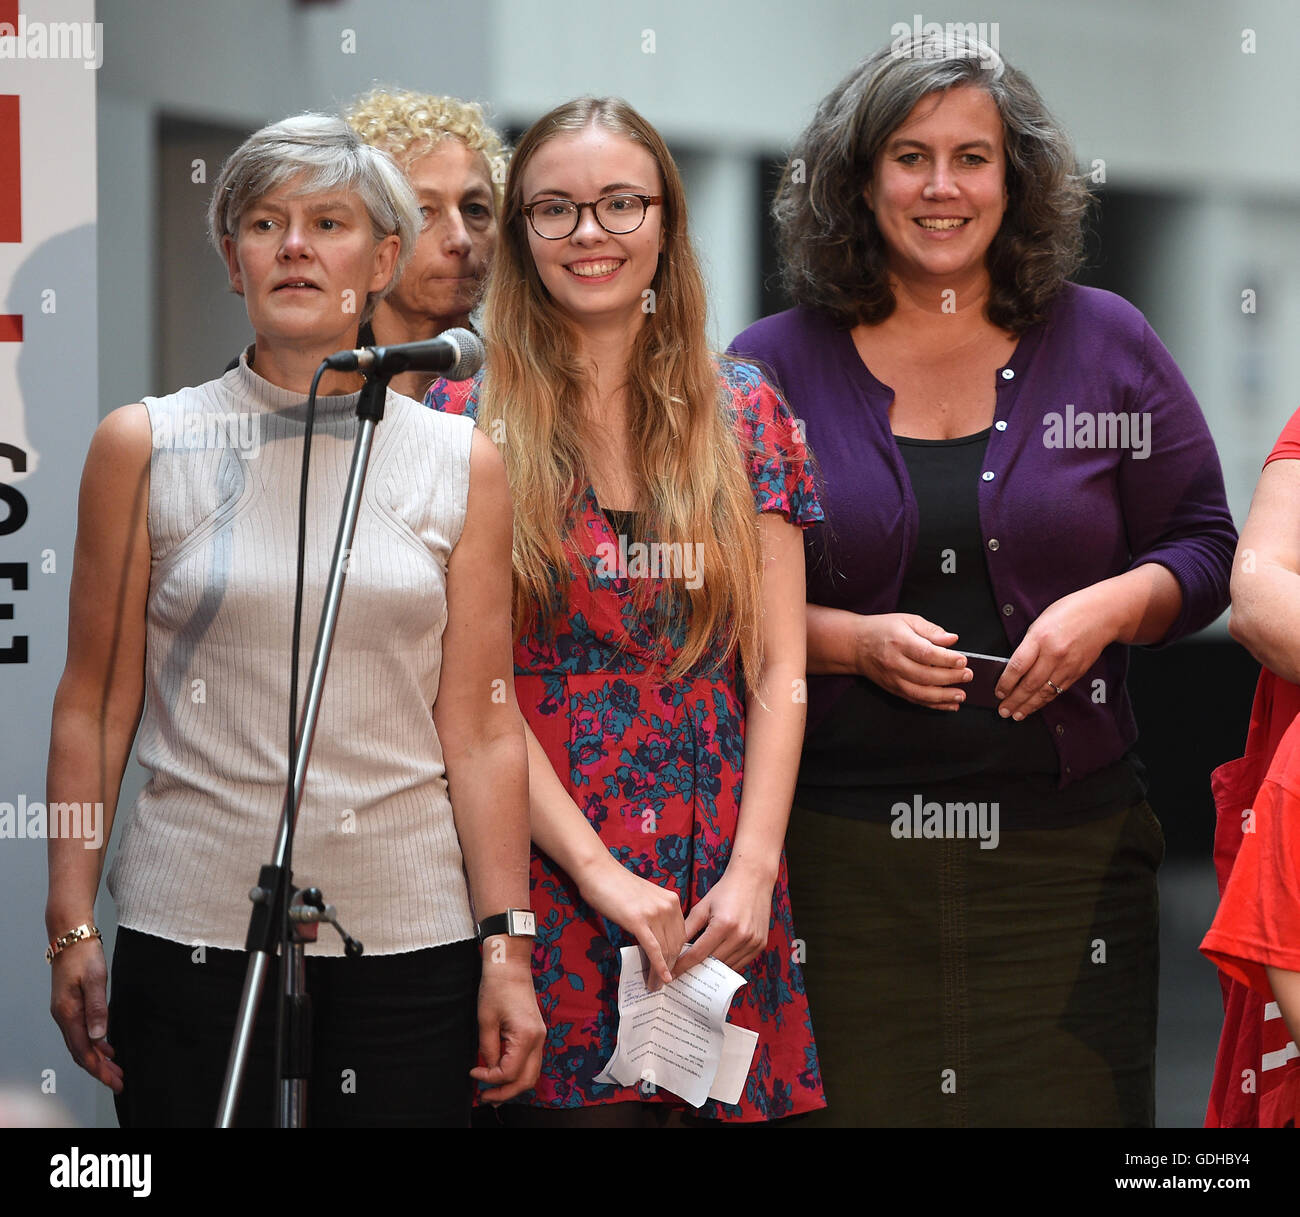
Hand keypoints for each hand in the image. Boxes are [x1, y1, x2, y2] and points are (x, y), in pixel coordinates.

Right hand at [49, 939, 122, 1092]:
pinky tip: (106, 1046)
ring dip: (98, 1058)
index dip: (99, 1070)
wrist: (69, 936)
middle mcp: (64, 1016)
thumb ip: (98, 1008)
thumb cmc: (83, 954)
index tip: (114, 1081)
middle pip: (81, 1052)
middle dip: (100, 1070)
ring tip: (115, 1069)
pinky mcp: (71, 1005)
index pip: (83, 1052)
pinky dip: (94, 1043)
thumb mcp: (96, 978)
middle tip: (119, 1082)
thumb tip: (99, 1036)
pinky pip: (82, 1032)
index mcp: (68, 1013)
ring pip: (82, 1043)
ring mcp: (66, 1011)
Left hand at [470, 952, 544, 1103]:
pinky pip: (531, 1061)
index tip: (473, 1072)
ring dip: (513, 1085)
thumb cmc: (497, 987)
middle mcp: (539, 1039)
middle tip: (486, 1096)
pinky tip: (502, 1073)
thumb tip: (488, 1068)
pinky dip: (518, 1072)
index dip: (490, 1078)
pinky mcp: (536, 1032)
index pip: (510, 1072)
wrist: (510, 964)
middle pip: (527, 1080)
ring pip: (532, 1073)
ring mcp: (540, 1036)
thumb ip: (487, 1049)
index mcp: (527, 1036)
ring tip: (493, 1090)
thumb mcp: (486, 1020)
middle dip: (506, 1092)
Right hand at [578, 855, 685, 990]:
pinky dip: (658, 967)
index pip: (680, 935)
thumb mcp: (645, 900)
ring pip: (665, 950)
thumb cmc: (616, 885)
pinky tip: (660, 979)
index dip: (677, 955)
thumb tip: (656, 942)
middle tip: (664, 983)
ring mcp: (655, 913)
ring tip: (657, 985)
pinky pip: (653, 949)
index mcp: (672, 900)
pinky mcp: (639, 921)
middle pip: (676, 944)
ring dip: (662, 971)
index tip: (672, 969)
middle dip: (671, 966)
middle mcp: (668, 906)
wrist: (599, 872)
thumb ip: (655, 917)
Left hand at [670, 862, 774, 978]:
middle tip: (682, 975)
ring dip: (712, 971)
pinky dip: (727, 966)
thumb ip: (688, 928)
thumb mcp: (703, 906)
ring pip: (727, 967)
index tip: (671, 973)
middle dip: (696, 970)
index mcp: (723, 924)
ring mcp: (753, 942)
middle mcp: (740, 935)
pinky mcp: (760, 945)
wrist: (754, 879)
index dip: (683, 966)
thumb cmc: (725, 891)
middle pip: (713, 963)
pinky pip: (740, 964)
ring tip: (697, 972)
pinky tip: (716, 964)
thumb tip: (674, 949)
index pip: (698, 954)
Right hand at [854, 613, 969, 709]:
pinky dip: (934, 705)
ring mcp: (893, 679)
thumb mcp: (906, 620)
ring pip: (920, 692)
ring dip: (943, 697)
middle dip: (950, 678)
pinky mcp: (893, 689)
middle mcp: (895, 662)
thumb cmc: (882, 629)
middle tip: (968, 676)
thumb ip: (931, 630)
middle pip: (925, 675)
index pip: (926, 653)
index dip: (947, 659)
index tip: (963, 660)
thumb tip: (952, 640)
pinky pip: (915, 700)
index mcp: (900, 642)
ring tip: (961, 695)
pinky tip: (950, 705)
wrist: (855, 644)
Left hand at [995, 585, 1118, 719]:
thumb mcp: (1040, 623)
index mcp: (1040, 638)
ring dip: (1029, 706)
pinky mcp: (1077, 672)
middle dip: (1014, 700)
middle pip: (1030, 684)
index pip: (1017, 666)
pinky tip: (1035, 706)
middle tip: (1003, 710)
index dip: (1005, 683)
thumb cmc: (1068, 613)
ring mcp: (1067, 665)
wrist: (1102, 614)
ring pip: (1044, 691)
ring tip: (1017, 714)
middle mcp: (1054, 654)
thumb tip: (1013, 668)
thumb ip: (1027, 645)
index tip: (998, 693)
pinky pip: (1058, 690)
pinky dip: (1045, 700)